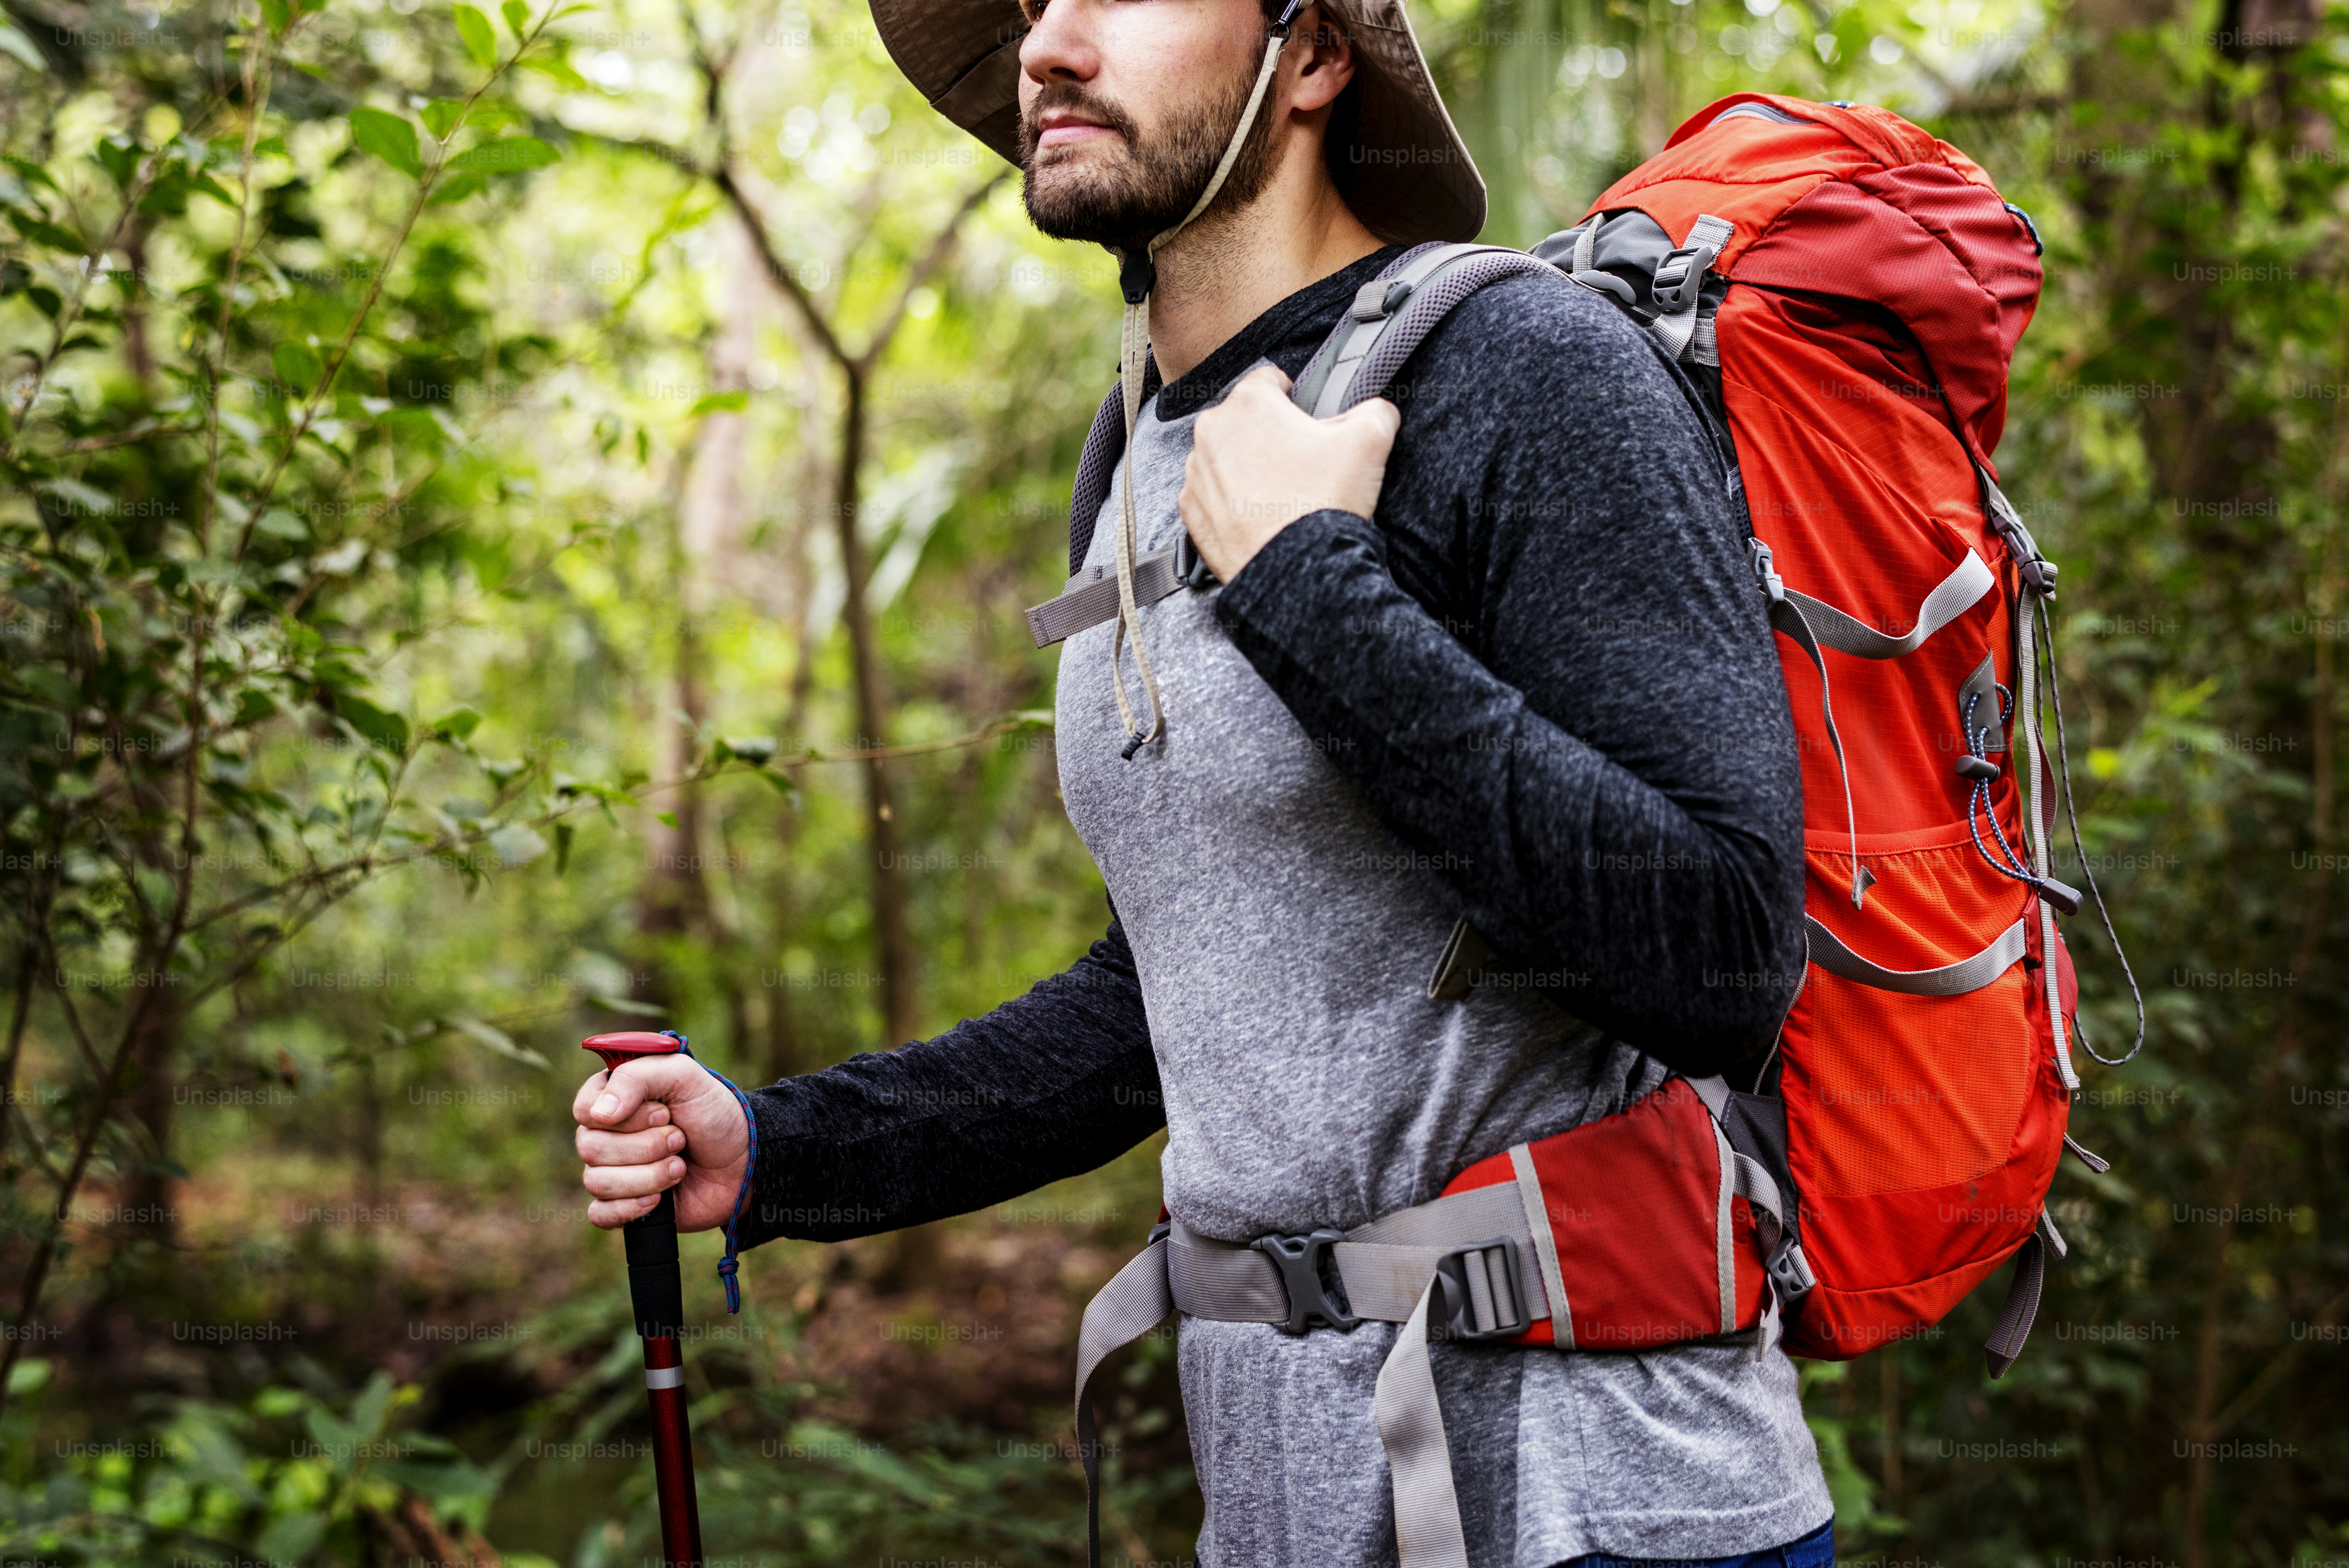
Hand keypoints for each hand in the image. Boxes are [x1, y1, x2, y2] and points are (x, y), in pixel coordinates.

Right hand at [572, 1055, 750, 1230]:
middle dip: (646, 1146)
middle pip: (590, 1147)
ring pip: (597, 1181)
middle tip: (681, 1139)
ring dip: (648, 1176)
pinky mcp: (621, 1204)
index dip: (626, 1116)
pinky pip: (600, 1214)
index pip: (585, 1108)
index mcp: (613, 1096)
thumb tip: (599, 1114)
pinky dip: (630, 1208)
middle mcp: (606, 1133)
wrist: (743, 1161)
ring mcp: (611, 1170)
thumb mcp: (684, 1076)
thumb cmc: (713, 1114)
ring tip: (680, 1166)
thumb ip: (636, 1078)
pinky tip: (659, 1199)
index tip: (664, 1113)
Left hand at [1179, 363, 1401, 580]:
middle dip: (1270, 433)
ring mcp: (1196, 474)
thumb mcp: (1370, 440)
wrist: (1295, 573)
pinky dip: (1232, 500)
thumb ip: (1375, 409)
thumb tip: (1376, 409)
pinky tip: (1260, 515)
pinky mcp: (1191, 512)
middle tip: (1301, 462)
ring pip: (1226, 456)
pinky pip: (1212, 494)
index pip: (1270, 379)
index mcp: (1248, 403)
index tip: (1308, 419)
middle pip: (1245, 419)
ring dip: (1248, 466)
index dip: (1294, 396)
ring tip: (1282, 493)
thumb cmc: (1324, 502)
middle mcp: (1211, 432)